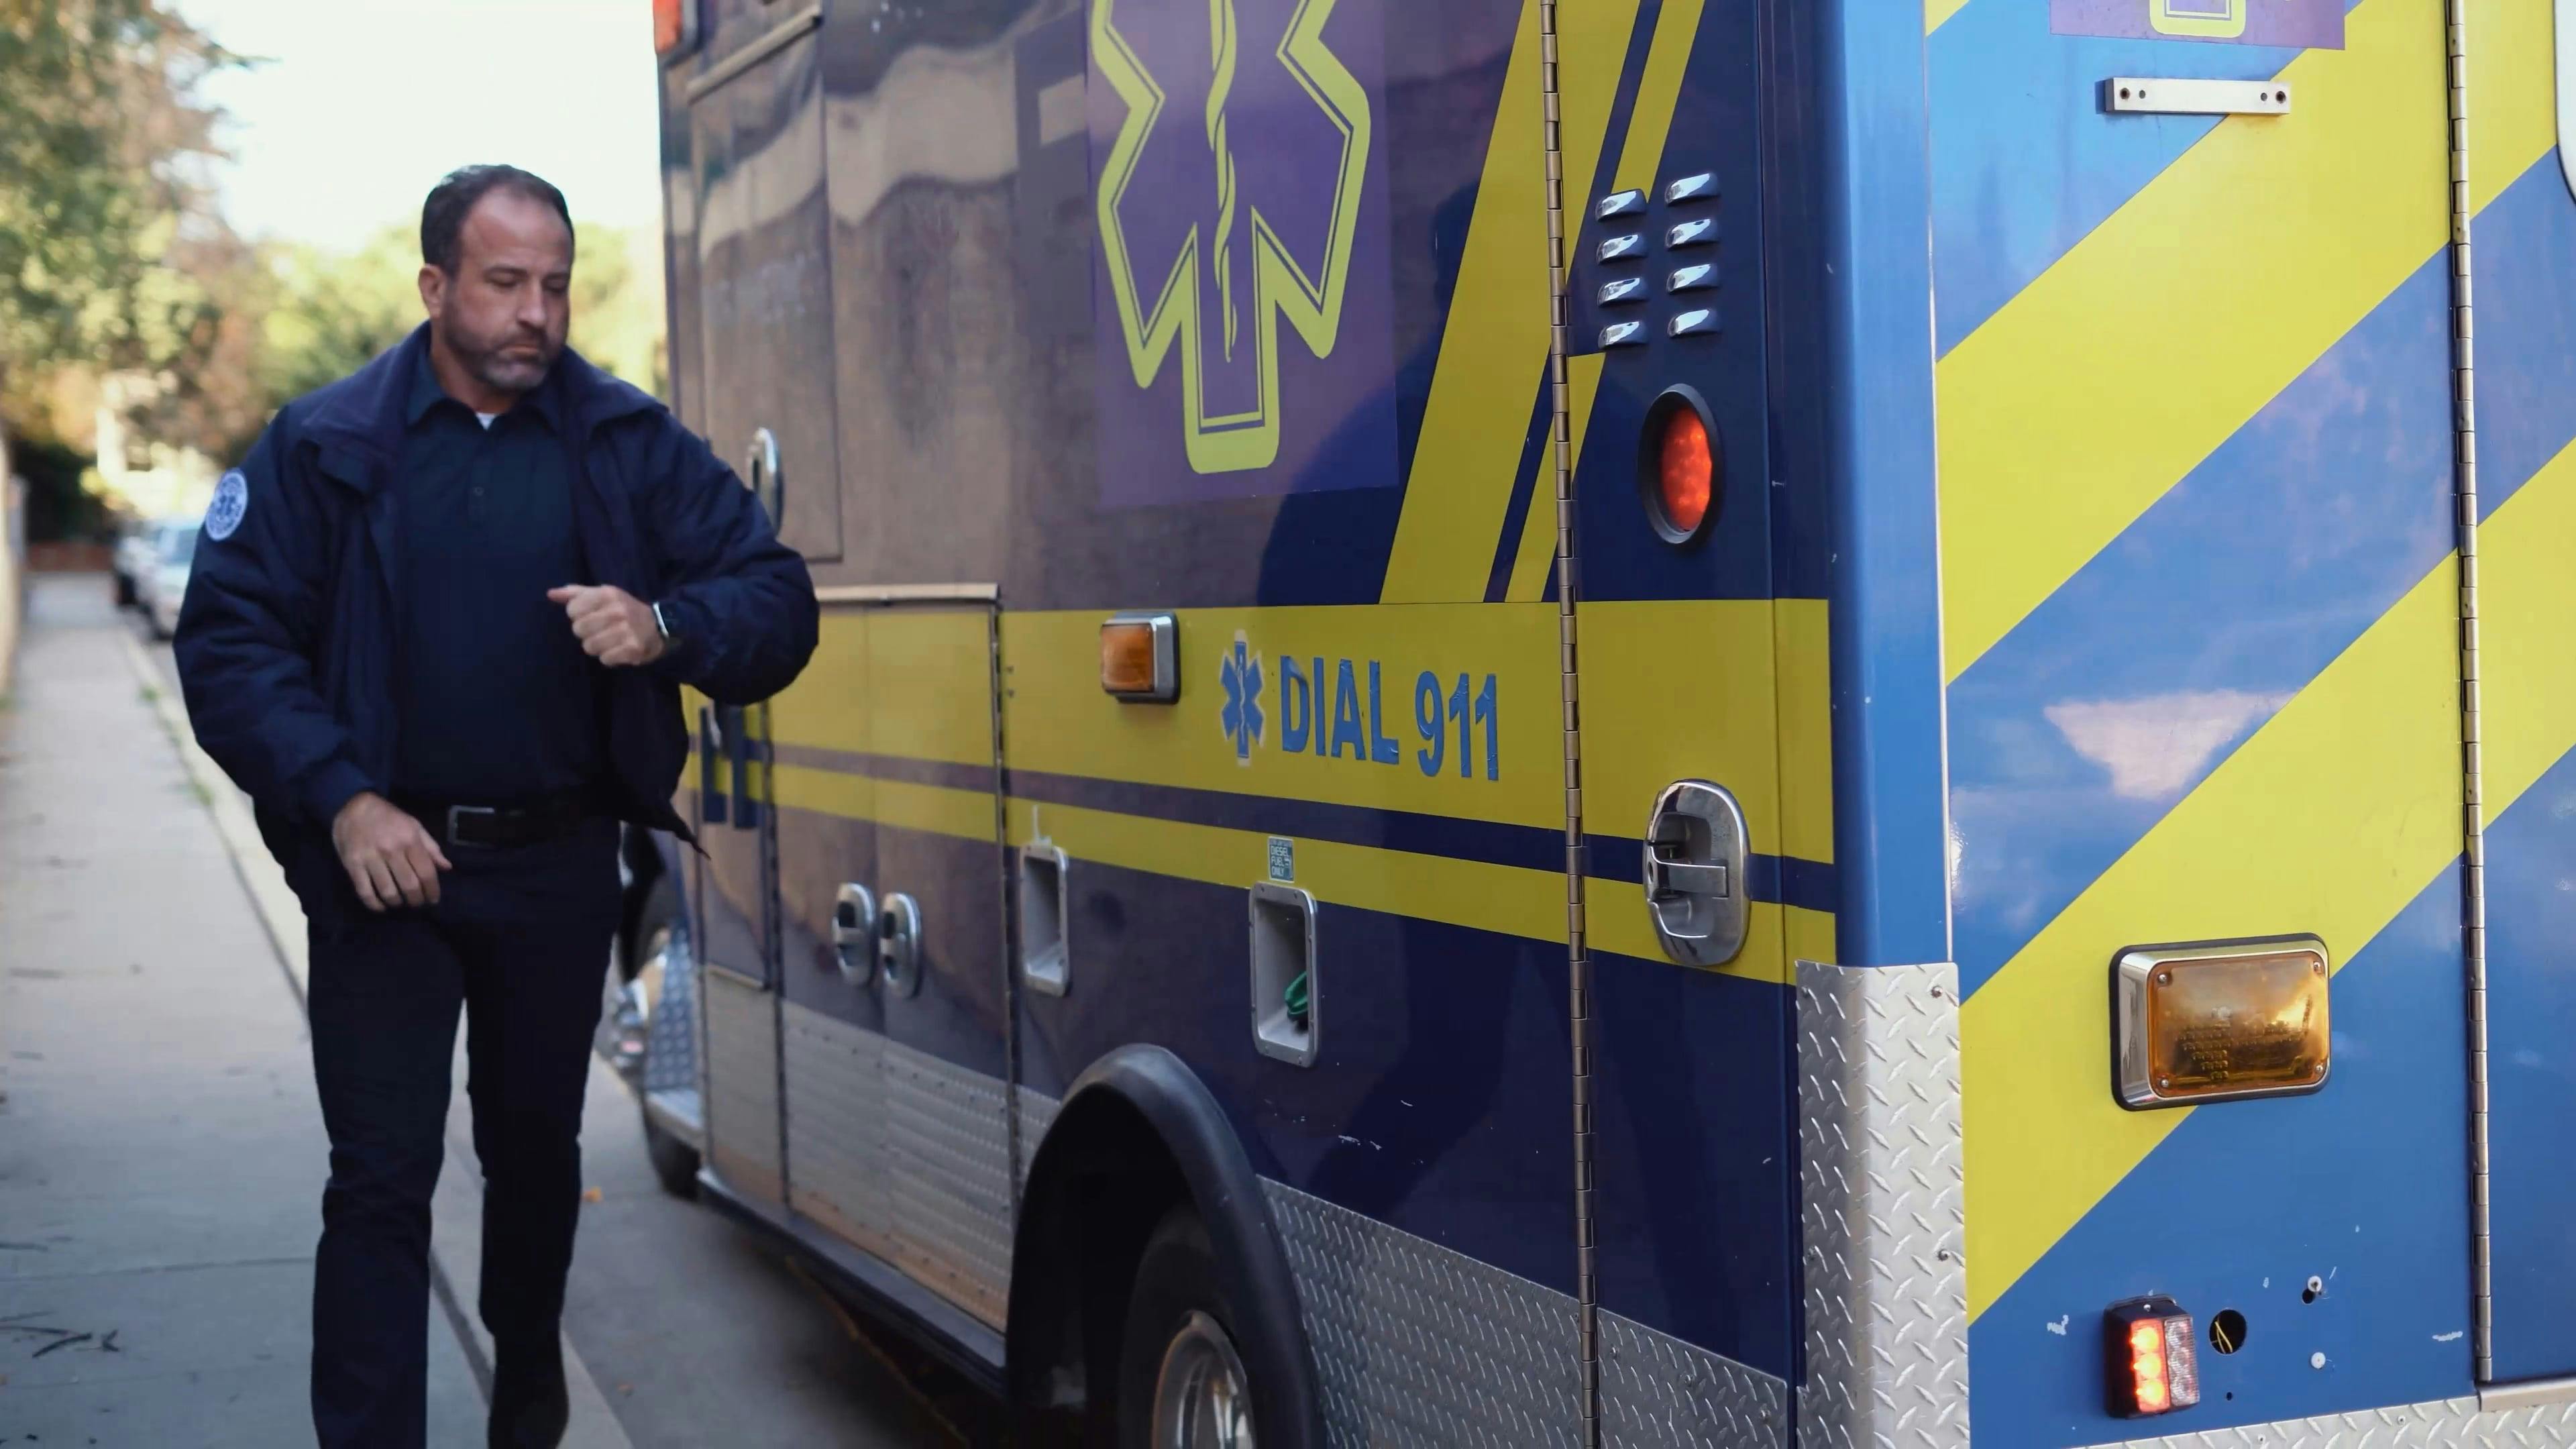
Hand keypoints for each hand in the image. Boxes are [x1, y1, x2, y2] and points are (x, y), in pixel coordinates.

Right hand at [331, 792, 451, 910]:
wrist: (353, 806)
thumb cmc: (388, 817)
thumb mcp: (414, 826)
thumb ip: (431, 848)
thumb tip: (447, 868)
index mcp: (410, 840)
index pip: (426, 873)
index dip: (432, 890)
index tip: (433, 900)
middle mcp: (391, 850)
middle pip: (409, 885)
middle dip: (416, 900)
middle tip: (417, 904)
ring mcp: (370, 858)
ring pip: (388, 891)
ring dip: (397, 903)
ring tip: (401, 904)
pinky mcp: (352, 864)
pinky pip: (364, 891)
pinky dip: (374, 904)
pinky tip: (382, 907)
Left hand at [547, 584, 665, 666]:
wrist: (660, 625)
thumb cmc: (624, 609)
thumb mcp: (603, 595)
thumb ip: (576, 594)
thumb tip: (550, 594)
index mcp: (608, 594)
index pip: (572, 609)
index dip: (578, 616)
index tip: (592, 616)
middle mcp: (617, 610)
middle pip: (578, 630)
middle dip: (587, 633)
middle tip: (601, 631)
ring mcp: (626, 630)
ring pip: (589, 647)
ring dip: (598, 647)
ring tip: (610, 641)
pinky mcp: (633, 648)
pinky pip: (605, 659)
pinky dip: (610, 658)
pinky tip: (619, 650)